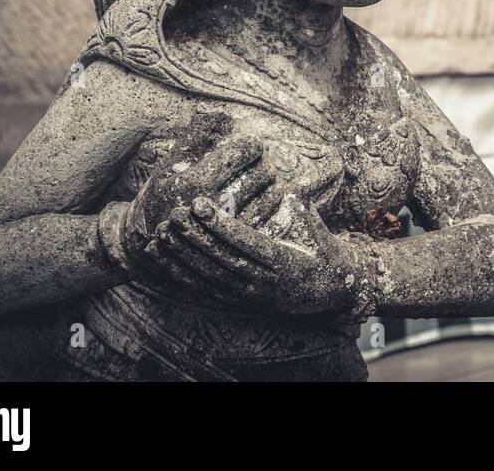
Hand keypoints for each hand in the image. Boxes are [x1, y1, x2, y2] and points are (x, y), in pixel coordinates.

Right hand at [111, 137, 281, 279]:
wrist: (147, 247)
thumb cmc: (160, 198)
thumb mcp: (169, 165)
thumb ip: (195, 137)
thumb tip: (222, 115)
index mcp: (197, 182)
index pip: (247, 149)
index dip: (252, 143)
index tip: (250, 145)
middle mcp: (215, 206)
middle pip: (264, 171)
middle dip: (264, 162)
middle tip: (260, 161)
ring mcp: (229, 228)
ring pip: (273, 195)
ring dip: (272, 183)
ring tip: (265, 180)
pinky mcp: (239, 244)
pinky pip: (273, 219)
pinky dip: (274, 206)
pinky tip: (266, 200)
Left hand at [145, 196, 372, 315]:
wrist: (332, 293)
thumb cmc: (325, 254)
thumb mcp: (320, 232)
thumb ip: (303, 213)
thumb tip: (287, 192)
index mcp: (283, 263)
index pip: (245, 243)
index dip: (220, 224)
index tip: (199, 204)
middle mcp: (263, 283)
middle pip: (222, 260)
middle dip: (195, 237)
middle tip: (174, 213)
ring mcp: (249, 295)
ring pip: (209, 276)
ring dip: (183, 256)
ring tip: (161, 233)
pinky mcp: (239, 301)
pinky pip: (206, 289)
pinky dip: (182, 274)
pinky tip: (165, 259)